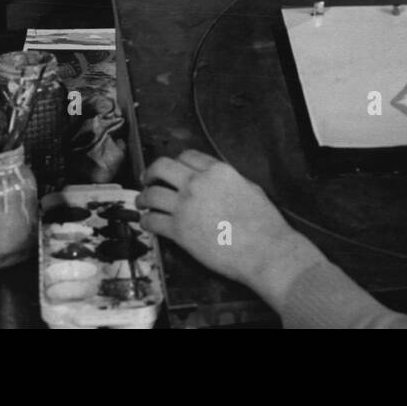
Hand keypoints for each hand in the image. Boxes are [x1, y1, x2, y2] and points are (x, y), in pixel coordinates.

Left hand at [137, 150, 309, 288]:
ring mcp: (185, 206)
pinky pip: (152, 221)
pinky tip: (148, 223)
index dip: (176, 161)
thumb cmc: (264, 223)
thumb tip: (220, 184)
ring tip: (142, 203)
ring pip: (151, 194)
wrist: (264, 249)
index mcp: (218, 171)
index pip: (187, 155)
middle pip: (161, 167)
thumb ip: (229, 181)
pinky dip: (146, 222)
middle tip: (148, 179)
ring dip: (144, 198)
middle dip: (151, 172)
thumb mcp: (250, 188)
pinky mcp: (178, 230)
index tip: (172, 169)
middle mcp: (197, 183)